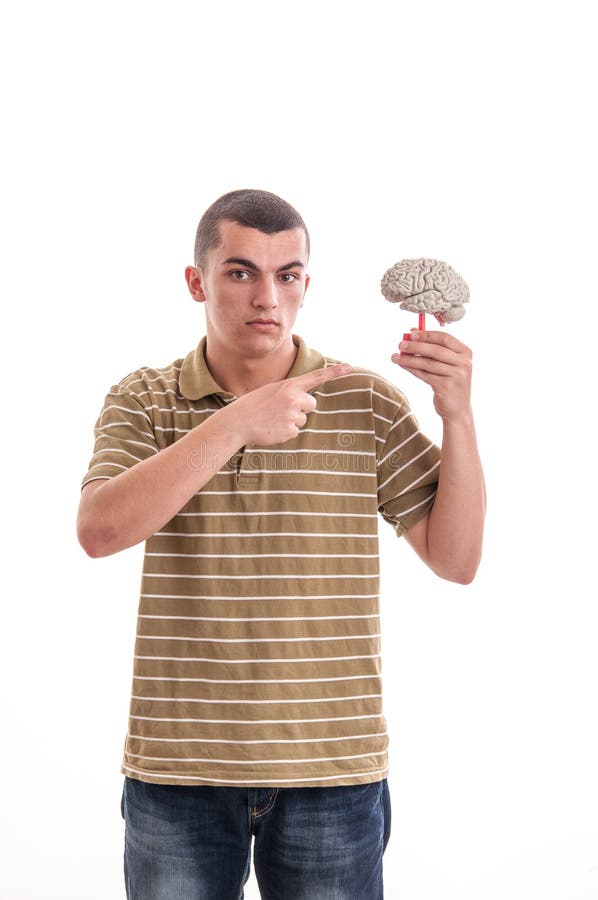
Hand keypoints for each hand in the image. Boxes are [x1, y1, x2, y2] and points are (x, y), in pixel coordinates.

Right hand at [231, 363, 351, 445]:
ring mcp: (293, 415)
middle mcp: (294, 399)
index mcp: (289, 385)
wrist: (237, 423)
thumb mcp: (271, 391)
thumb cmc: (252, 406)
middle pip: (312, 404)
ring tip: (272, 419)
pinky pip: (295, 432)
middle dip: (301, 408)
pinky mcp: (290, 431)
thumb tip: (303, 406)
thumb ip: (289, 393)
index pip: (316, 377)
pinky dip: (285, 432)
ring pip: (302, 419)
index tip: (349, 367)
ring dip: (290, 421)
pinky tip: (272, 428)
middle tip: (281, 410)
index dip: (335, 372)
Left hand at [392, 330, 472, 421]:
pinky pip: (424, 375)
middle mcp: (464, 363)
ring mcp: (456, 376)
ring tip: (395, 356)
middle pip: (436, 350)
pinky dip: (412, 369)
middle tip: (400, 344)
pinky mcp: (446, 387)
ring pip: (428, 363)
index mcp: (466, 353)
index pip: (445, 338)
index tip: (411, 333)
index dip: (427, 335)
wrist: (458, 410)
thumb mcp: (447, 364)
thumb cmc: (449, 382)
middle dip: (416, 346)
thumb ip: (434, 348)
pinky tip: (402, 365)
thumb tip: (412, 331)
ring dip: (410, 358)